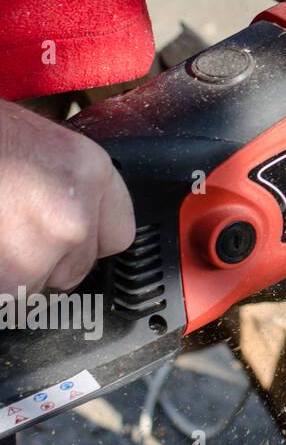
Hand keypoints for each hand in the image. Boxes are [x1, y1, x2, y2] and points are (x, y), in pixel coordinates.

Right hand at [0, 101, 135, 294]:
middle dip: (41, 260)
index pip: (116, 236)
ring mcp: (38, 250)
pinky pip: (6, 297)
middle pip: (74, 270)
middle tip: (7, 225)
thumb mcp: (40, 147)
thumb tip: (77, 227)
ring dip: (8, 272)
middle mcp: (75, 214)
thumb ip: (68, 189)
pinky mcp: (7, 277)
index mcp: (90, 173)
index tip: (60, 236)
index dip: (83, 241)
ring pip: (32, 287)